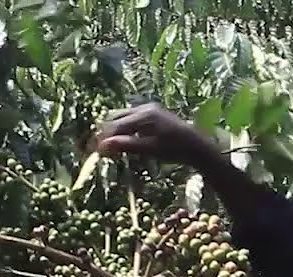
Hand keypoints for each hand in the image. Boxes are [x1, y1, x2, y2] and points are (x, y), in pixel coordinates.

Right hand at [90, 103, 219, 167]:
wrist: (196, 145)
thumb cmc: (175, 149)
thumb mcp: (150, 149)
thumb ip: (127, 146)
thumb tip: (103, 146)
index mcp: (143, 115)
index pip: (116, 126)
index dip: (104, 139)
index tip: (96, 152)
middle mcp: (144, 108)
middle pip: (115, 118)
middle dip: (105, 132)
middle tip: (98, 149)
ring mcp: (148, 110)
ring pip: (122, 117)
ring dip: (113, 130)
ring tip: (109, 146)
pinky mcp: (152, 114)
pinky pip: (131, 119)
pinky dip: (123, 128)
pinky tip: (123, 141)